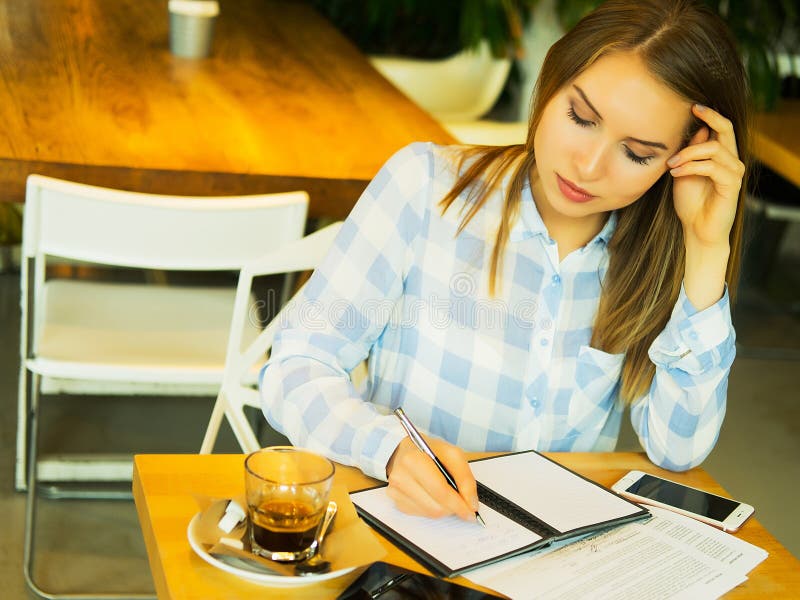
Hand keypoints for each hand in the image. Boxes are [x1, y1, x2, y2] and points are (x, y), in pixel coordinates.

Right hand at [385, 437, 477, 520]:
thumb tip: (471, 503)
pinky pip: (421, 514)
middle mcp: (401, 477)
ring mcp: (395, 491)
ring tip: (447, 496)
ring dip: (444, 509)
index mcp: (414, 460)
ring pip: (429, 513)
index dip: (459, 504)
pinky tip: (433, 496)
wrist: (405, 449)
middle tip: (462, 503)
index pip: (440, 491)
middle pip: (435, 507)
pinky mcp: (396, 500)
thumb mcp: (453, 454)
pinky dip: (432, 508)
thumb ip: (465, 478)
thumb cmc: (430, 451)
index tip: (472, 511)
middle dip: (453, 508)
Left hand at [668, 104, 744, 248]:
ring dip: (688, 153)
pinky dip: (691, 167)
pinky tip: (676, 174)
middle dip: (710, 116)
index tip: (692, 105)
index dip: (709, 114)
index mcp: (720, 155)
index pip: (721, 127)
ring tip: (671, 165)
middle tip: (692, 109)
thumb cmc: (690, 203)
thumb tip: (694, 130)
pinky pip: (711, 167)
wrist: (696, 230)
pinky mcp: (731, 185)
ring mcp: (733, 172)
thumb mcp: (683, 173)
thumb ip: (689, 153)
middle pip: (726, 129)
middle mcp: (731, 160)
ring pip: (713, 149)